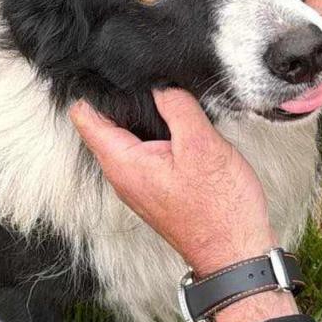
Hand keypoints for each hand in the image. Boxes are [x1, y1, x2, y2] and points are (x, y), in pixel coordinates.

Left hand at [69, 89, 297, 321]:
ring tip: (159, 91)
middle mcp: (123, 176)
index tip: (107, 69)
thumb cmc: (220, 207)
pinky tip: (176, 124)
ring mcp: (139, 185)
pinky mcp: (157, 190)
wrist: (237, 252)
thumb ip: (178, 108)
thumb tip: (162, 85)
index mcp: (123, 163)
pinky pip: (144, 153)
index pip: (85, 118)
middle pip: (104, 126)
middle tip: (138, 72)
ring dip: (139, 117)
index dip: (92, 89)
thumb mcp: (201, 145)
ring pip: (126, 139)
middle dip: (118, 99)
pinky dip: (154, 134)